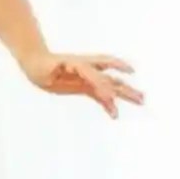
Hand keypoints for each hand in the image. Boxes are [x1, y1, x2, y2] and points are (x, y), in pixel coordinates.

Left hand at [21, 53, 144, 118]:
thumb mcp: (47, 67)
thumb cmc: (42, 65)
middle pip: (111, 78)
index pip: (95, 74)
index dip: (102, 84)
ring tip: (141, 102)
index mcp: (80, 64)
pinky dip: (108, 104)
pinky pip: (100, 97)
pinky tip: (115, 115)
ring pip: (111, 87)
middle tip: (141, 97)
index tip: (109, 96)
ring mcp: (89, 79)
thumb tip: (61, 65)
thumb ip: (55, 67)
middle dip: (125, 88)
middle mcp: (89, 70)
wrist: (38, 65)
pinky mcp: (86, 87)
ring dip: (125, 94)